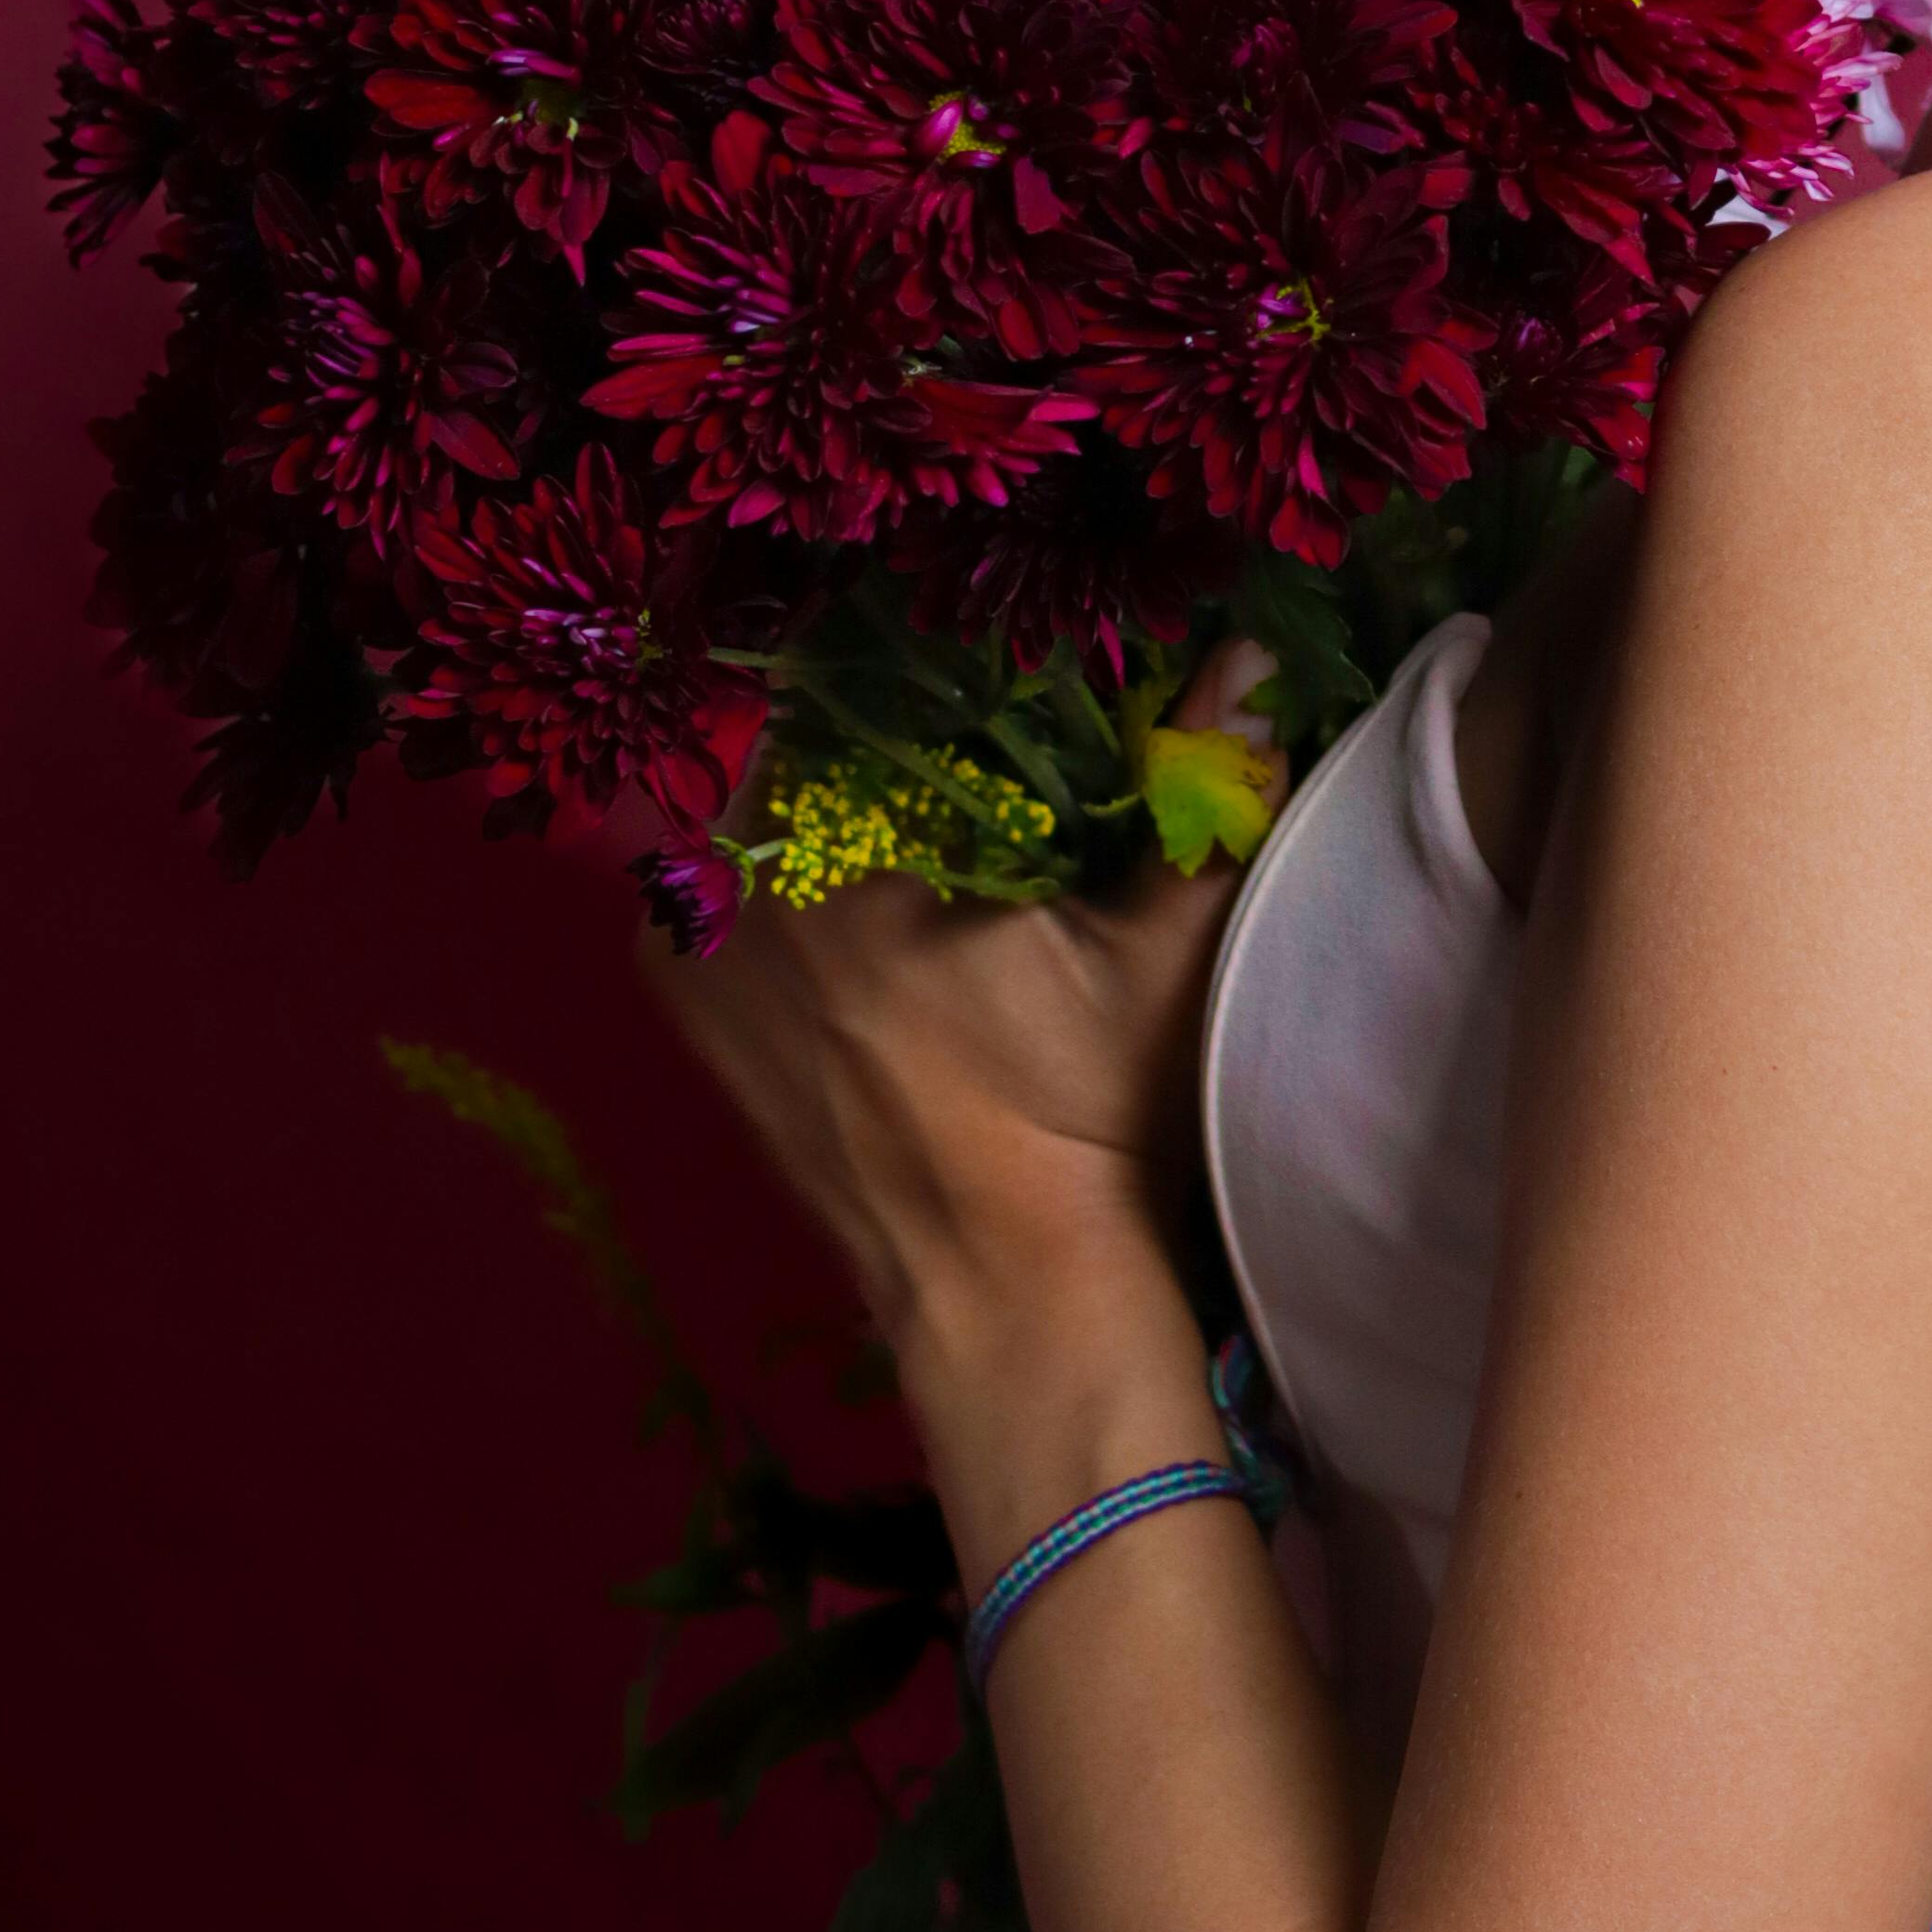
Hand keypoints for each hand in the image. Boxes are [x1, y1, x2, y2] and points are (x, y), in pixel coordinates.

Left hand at [637, 643, 1280, 1395]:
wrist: (1002, 1283)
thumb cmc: (1088, 1115)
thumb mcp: (1163, 949)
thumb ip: (1202, 789)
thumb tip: (1246, 648)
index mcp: (836, 844)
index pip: (859, 675)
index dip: (930, 656)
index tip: (995, 664)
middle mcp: (734, 882)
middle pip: (803, 736)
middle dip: (883, 724)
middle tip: (973, 734)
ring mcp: (692, 946)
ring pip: (759, 808)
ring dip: (828, 793)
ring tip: (923, 811)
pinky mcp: (686, 1001)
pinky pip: (719, 883)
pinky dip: (777, 869)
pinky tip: (861, 887)